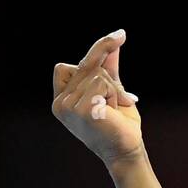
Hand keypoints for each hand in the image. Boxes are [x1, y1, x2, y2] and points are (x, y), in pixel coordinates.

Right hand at [52, 30, 142, 166]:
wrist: (127, 152)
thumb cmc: (120, 126)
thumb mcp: (112, 90)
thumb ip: (108, 67)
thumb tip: (115, 38)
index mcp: (61, 100)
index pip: (65, 66)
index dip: (94, 53)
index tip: (119, 36)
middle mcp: (60, 104)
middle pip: (86, 66)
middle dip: (109, 80)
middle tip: (118, 104)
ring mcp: (68, 107)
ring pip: (96, 74)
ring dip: (113, 90)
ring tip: (114, 112)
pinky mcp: (81, 109)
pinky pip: (101, 83)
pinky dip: (114, 95)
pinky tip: (113, 113)